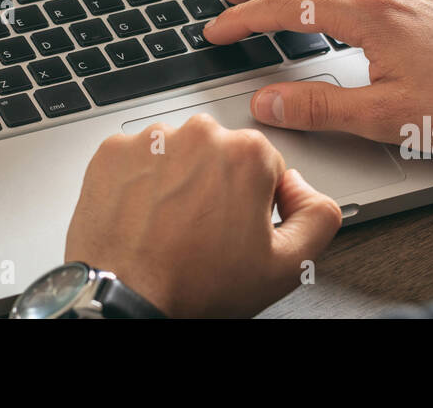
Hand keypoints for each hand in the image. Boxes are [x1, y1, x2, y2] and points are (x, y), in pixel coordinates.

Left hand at [65, 114, 341, 317]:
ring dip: (178, 180)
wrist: (126, 298)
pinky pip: (137, 158)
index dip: (255, 201)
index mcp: (247, 153)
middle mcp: (200, 134)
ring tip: (170, 225)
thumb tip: (305, 189)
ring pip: (178, 153)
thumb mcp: (285, 266)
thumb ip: (318, 217)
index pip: (265, 165)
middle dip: (217, 185)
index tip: (238, 226)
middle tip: (204, 230)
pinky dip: (140, 180)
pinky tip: (144, 214)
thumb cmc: (195, 285)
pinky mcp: (114, 150)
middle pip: (220, 154)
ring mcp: (152, 139)